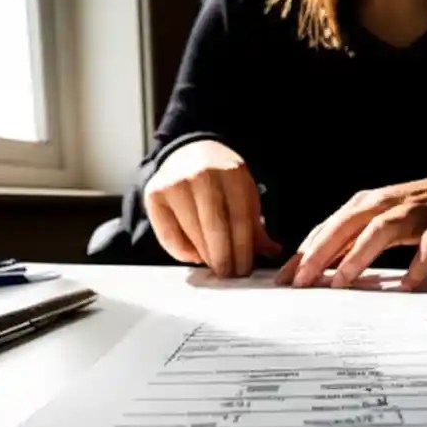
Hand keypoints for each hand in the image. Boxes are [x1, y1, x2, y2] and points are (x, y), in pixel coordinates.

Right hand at [143, 139, 281, 276]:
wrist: (190, 152)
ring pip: (192, 234)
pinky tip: (196, 256)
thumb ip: (255, 223)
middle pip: (215, 229)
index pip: (240, 220)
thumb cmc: (221, 178)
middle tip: (229, 274)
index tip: (245, 269)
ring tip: (216, 266)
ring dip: (206, 257)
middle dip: (224, 258)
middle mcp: (201, 176)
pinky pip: (168, 235)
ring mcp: (175, 184)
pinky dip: (183, 252)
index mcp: (231, 174)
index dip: (244, 250)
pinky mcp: (155, 195)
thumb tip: (272, 251)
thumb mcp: (244, 192)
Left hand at [276, 172, 426, 290]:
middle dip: (320, 254)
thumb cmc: (412, 210)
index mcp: (362, 204)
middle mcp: (381, 204)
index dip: (303, 254)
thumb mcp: (375, 220)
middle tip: (302, 282)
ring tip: (341, 281)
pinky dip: (417, 264)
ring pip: (378, 231)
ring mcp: (410, 212)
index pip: (326, 229)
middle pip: (344, 227)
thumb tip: (314, 268)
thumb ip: (349, 241)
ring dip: (358, 255)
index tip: (284, 280)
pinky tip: (408, 283)